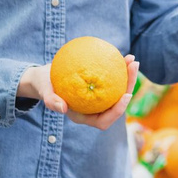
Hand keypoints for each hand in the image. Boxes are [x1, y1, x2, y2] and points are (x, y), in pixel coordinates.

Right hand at [18, 55, 139, 129]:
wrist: (46, 77)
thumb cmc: (45, 86)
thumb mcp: (45, 92)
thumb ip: (51, 101)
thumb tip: (62, 108)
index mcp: (83, 116)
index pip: (103, 120)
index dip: (117, 111)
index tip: (125, 95)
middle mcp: (94, 110)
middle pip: (117, 104)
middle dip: (129, 87)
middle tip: (133, 68)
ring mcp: (98, 99)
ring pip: (118, 91)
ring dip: (128, 77)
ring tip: (131, 59)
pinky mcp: (100, 88)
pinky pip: (113, 81)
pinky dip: (120, 69)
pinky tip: (124, 56)